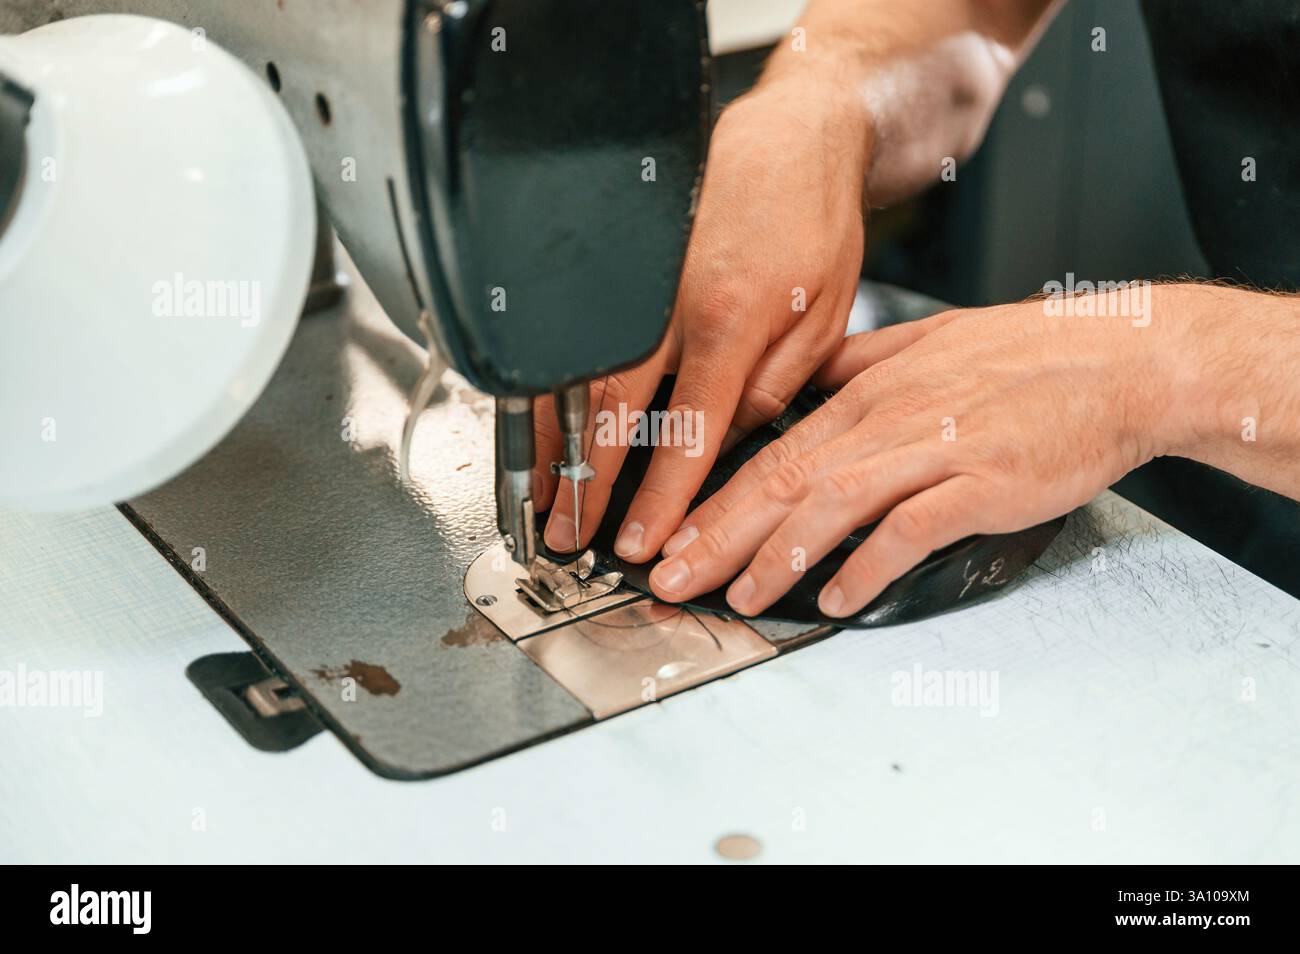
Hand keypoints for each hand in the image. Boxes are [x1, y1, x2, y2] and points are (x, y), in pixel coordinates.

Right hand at [532, 74, 869, 557]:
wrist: (787, 140)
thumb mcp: (821, 320)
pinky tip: (539, 429)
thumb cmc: (811, 225)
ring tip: (540, 497)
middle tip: (565, 536)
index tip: (639, 543)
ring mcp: (631, 283)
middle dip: (584, 484)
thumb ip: (770, 390)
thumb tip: (723, 446)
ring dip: (552, 446)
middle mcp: (668, 304)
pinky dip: (549, 393)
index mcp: (729, 322)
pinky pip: (569, 342)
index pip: (685, 433)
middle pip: (610, 413)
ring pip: (575, 378)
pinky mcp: (613, 269)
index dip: (658, 497)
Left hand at [646, 288, 1198, 616]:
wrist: (1121, 358)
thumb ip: (861, 365)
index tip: (674, 535)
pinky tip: (837, 599)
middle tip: (670, 578)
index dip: (714, 498)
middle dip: (717, 534)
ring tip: (738, 597)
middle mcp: (890, 417)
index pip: (771, 451)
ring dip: (777, 555)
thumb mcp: (928, 340)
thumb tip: (809, 381)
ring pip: (832, 501)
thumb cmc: (1030, 354)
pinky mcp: (982, 479)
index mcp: (869, 390)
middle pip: (784, 480)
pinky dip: (869, 564)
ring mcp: (936, 447)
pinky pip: (911, 526)